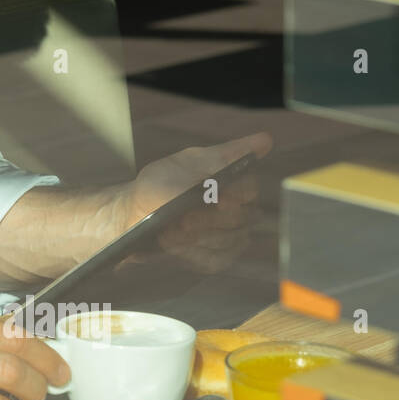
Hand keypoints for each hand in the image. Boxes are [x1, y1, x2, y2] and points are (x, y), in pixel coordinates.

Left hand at [124, 131, 271, 272]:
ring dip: (198, 237)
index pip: (248, 190)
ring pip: (229, 241)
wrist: (133, 212)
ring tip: (172, 229)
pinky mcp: (216, 257)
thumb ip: (225, 154)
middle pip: (241, 220)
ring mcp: (228, 235)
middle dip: (210, 220)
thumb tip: (265, 139)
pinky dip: (193, 253)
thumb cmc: (161, 182)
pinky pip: (216, 260)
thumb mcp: (187, 162)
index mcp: (232, 184)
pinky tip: (173, 243)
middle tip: (185, 218)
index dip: (236, 195)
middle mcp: (236, 210)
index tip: (217, 199)